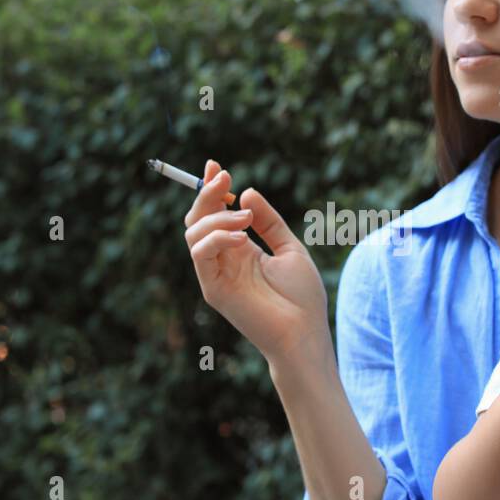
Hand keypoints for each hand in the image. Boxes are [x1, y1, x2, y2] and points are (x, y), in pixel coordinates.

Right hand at [183, 159, 328, 363]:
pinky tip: (241, 238)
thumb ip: (268, 221)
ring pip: (194, 233)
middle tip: (225, 177)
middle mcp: (224, 260)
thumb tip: (245, 192)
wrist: (304, 332)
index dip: (211, 189)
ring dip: (217, 216)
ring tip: (246, 219)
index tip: (217, 167)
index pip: (214, 214)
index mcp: (240, 250)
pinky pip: (201, 255)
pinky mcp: (214, 289)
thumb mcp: (289, 248)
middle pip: (198, 219)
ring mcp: (216, 274)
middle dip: (207, 193)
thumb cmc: (302, 297)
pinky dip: (216, 238)